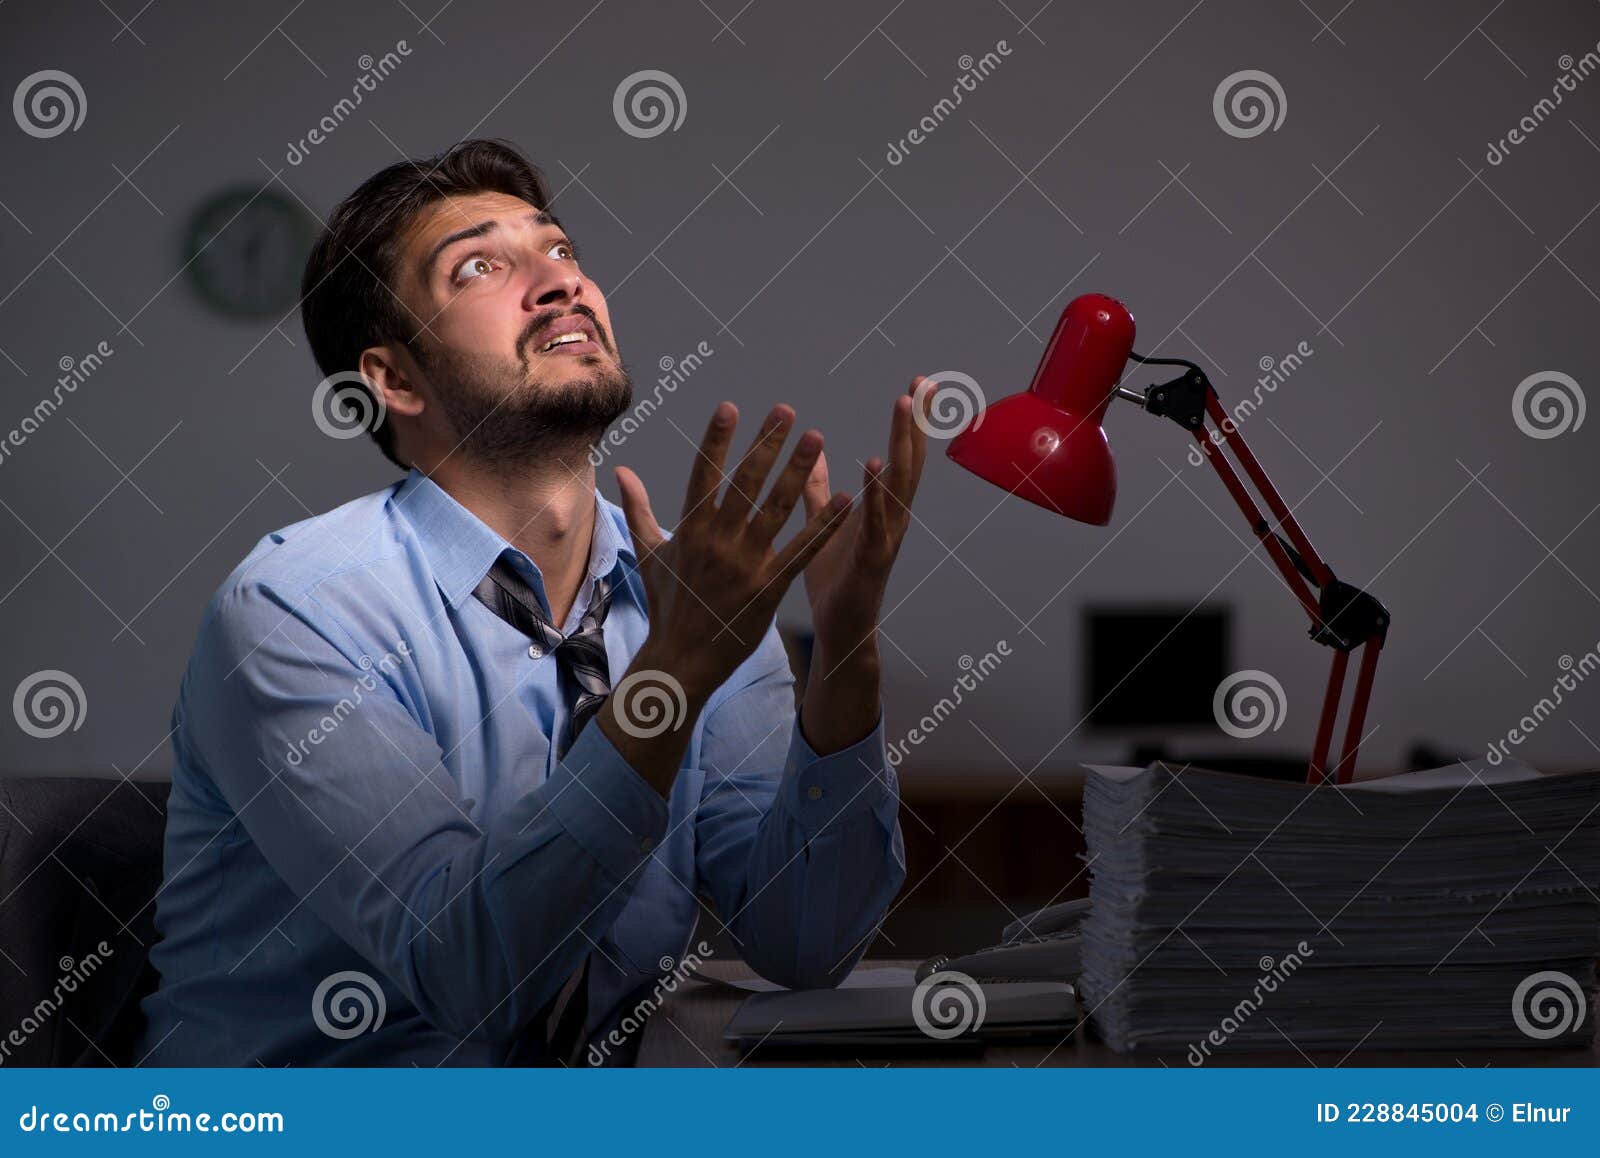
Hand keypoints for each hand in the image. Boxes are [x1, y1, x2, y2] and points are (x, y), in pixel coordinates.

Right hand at [613, 401, 851, 702]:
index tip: (731, 407)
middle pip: (746, 483)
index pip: (705, 474)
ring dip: (798, 472)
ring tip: (816, 439)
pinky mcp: (769, 587)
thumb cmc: (667, 605)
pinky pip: (801, 550)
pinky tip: (844, 499)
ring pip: (776, 509)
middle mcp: (718, 541)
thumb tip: (620, 470)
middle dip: (767, 444)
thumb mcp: (649, 554)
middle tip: (787, 411)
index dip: (718, 439)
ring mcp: (745, 564)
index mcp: (690, 529)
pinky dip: (824, 524)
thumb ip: (638, 508)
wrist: (680, 660)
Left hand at [799, 376, 931, 665]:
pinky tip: (876, 465)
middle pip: (909, 462)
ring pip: (900, 484)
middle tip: (922, 382)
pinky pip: (876, 520)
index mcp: (882, 508)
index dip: (909, 422)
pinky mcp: (871, 558)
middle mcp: (892, 518)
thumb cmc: (835, 580)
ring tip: (904, 408)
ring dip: (903, 444)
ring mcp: (886, 537)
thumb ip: (821, 492)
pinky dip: (877, 493)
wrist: (840, 629)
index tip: (916, 385)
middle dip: (915, 422)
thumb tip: (811, 456)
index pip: (901, 456)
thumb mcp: (824, 526)